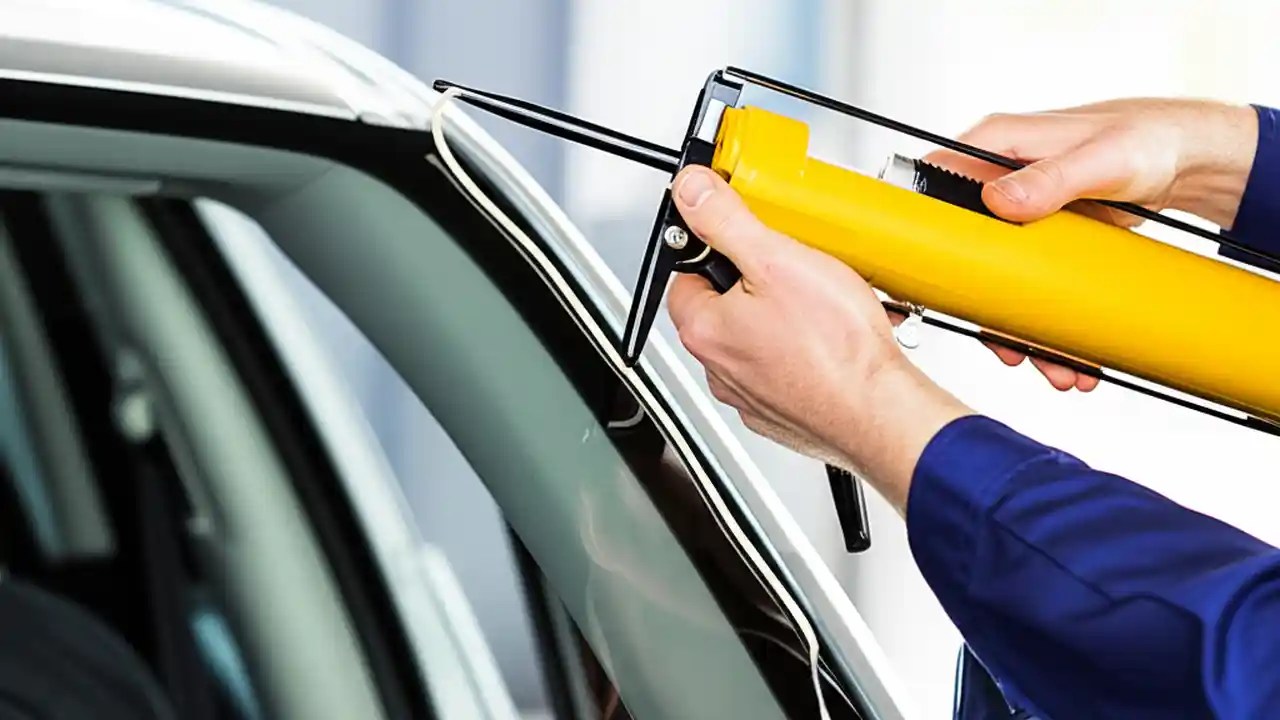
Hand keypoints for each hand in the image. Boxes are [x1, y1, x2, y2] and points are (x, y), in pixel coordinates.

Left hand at [666, 166, 970, 510]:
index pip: (685, 274)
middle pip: (723, 306)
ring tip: (822, 306)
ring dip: (786, 317)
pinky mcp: (784, 412)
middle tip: (794, 269)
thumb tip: (691, 191)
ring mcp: (751, 396)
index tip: (743, 237)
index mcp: (704, 330)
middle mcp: (719, 369)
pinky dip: (806, 351)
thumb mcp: (777, 260)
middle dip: (758, 282)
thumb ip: (725, 220)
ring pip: (758, 338)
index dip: (715, 248)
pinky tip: (834, 340)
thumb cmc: (835, 349)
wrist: (879, 412)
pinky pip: (786, 368)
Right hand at [926, 98, 1258, 391]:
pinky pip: (1029, 286)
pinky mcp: (1040, 239)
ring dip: (1023, 329)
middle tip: (1011, 349)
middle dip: (987, 308)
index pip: (933, 186)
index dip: (922, 232)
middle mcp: (997, 182)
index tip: (930, 280)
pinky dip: (1047, 323)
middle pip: (966, 251)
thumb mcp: (1100, 157)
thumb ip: (1049, 178)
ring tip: (1058, 367)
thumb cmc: (1144, 137)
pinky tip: (1071, 353)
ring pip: (998, 279)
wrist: (1183, 155)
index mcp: (995, 148)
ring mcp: (1018, 215)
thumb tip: (997, 200)